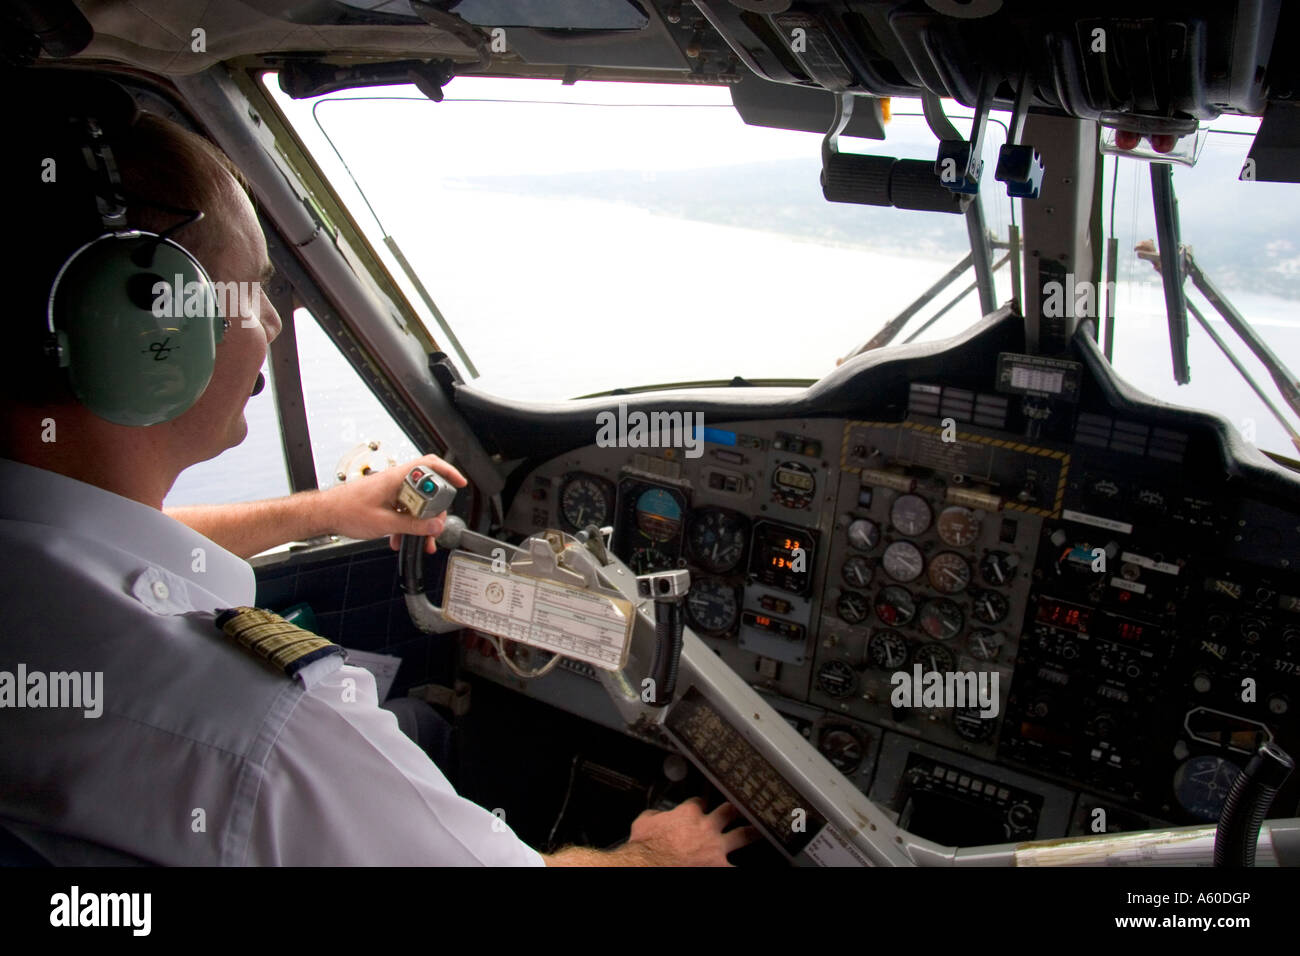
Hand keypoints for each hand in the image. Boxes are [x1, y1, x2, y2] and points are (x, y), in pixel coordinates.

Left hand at [316, 454, 466, 553]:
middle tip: (435, 526)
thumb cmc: (346, 511)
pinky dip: (406, 524)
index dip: (448, 472)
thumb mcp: (385, 522)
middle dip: (434, 510)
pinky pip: (404, 509)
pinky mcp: (385, 500)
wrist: (325, 514)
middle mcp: (395, 480)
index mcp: (396, 478)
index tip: (459, 483)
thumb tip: (435, 526)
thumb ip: (413, 525)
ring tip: (421, 540)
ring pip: (415, 503)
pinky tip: (401, 539)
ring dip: (419, 522)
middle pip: (426, 489)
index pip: (429, 465)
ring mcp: (390, 490)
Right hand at [621, 798, 758, 865]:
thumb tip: (655, 815)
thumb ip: (655, 815)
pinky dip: (738, 865)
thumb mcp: (643, 821)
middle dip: (737, 807)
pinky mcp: (718, 866)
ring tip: (760, 830)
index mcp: (688, 813)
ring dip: (752, 832)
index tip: (703, 803)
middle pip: (729, 810)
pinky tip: (747, 865)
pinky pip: (734, 866)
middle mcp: (707, 827)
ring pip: (742, 835)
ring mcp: (716, 848)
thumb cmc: (645, 847)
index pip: (701, 801)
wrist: (647, 865)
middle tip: (747, 804)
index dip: (702, 801)